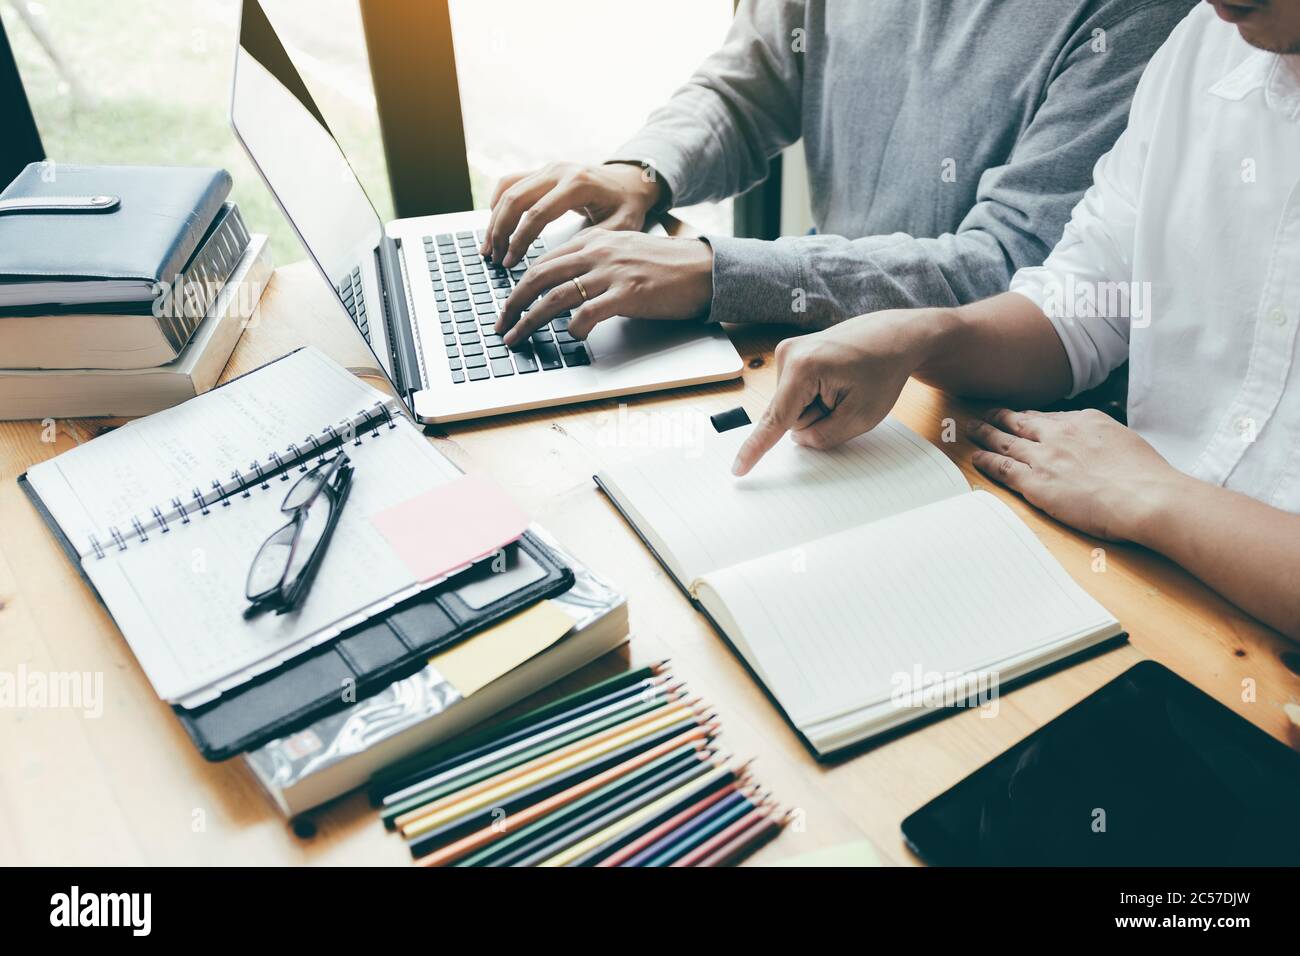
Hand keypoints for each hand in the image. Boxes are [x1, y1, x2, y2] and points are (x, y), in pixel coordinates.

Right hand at [482, 162, 661, 267]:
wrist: (631, 180)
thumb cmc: (627, 205)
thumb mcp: (621, 227)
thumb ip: (593, 241)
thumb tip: (560, 261)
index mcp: (578, 185)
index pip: (537, 214)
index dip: (519, 241)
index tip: (510, 263)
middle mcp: (559, 171)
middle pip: (515, 199)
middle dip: (500, 232)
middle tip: (494, 259)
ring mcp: (548, 168)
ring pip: (507, 190)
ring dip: (494, 220)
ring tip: (488, 247)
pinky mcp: (542, 170)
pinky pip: (510, 182)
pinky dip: (497, 203)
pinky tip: (494, 224)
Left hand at [496, 230, 713, 346]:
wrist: (703, 268)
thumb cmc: (664, 266)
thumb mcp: (622, 254)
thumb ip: (592, 265)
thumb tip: (563, 288)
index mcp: (593, 241)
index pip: (543, 262)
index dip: (519, 285)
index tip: (508, 305)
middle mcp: (597, 252)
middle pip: (539, 277)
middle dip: (513, 303)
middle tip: (500, 324)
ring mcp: (611, 272)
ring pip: (555, 297)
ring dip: (529, 320)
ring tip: (517, 337)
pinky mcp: (627, 294)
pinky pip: (587, 313)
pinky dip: (573, 328)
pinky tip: (572, 337)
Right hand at [732, 310, 939, 475]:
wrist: (895, 336)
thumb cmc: (884, 369)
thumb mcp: (862, 416)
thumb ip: (825, 437)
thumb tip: (798, 438)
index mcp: (804, 368)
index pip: (776, 420)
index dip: (756, 449)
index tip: (737, 469)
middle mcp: (788, 355)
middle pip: (789, 415)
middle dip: (817, 416)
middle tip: (847, 397)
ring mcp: (788, 351)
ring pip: (793, 406)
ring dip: (819, 405)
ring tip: (844, 385)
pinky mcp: (792, 354)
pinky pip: (796, 393)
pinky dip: (816, 395)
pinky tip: (836, 380)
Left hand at [968, 407, 1184, 540]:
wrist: (1145, 496)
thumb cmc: (1146, 476)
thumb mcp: (1124, 440)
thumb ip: (1103, 438)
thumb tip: (1099, 445)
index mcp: (1084, 421)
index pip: (1048, 417)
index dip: (1028, 417)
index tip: (1019, 416)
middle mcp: (1059, 434)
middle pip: (1020, 422)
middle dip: (1000, 417)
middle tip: (986, 413)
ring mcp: (1044, 457)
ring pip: (1004, 441)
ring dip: (984, 434)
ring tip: (971, 430)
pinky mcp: (1035, 482)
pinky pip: (1001, 468)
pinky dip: (985, 461)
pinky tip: (976, 458)